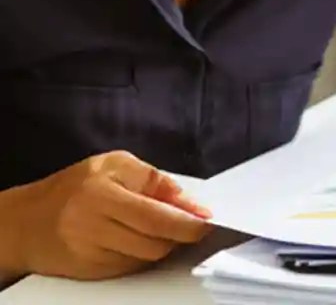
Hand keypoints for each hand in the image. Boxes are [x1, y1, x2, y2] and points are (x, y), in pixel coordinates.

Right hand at [15, 151, 213, 279]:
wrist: (25, 222)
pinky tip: (134, 239)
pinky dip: (142, 254)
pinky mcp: (90, 273)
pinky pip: (131, 267)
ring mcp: (90, 253)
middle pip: (156, 242)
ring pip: (147, 257)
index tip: (207, 220)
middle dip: (181, 234)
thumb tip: (191, 203)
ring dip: (163, 244)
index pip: (156, 216)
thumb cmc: (74, 187)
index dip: (188, 221)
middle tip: (189, 223)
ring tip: (157, 227)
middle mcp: (92, 226)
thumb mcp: (114, 166)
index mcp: (100, 194)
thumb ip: (155, 180)